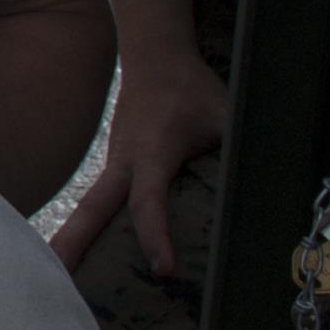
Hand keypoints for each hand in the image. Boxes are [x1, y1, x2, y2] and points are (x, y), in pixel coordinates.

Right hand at [50, 48, 231, 276]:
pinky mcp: (116, 164)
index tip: (164, 269)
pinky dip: (86, 225)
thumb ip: (243, 153)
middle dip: (73, 240)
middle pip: (93, 207)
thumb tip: (274, 191)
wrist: (154, 56)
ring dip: (71, 237)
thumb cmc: (192, 88)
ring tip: (57, 273)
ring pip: (90, 205)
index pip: (148, 201)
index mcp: (152, 152)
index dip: (155, 234)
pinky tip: (80, 250)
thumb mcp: (227, 117)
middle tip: (56, 274)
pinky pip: (99, 199)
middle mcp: (124, 160)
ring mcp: (115, 162)